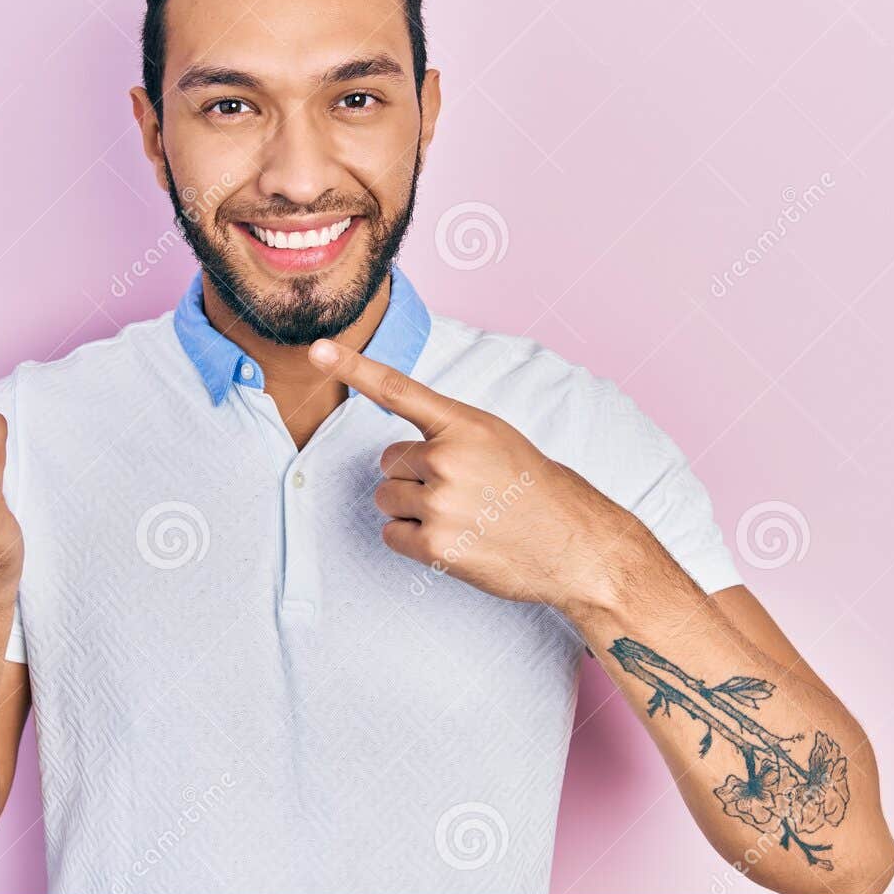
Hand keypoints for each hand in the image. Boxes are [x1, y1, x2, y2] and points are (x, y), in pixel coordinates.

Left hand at [308, 339, 653, 614]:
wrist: (574, 543)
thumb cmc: (535, 490)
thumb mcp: (498, 441)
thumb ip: (449, 435)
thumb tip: (399, 454)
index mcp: (465, 424)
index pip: (398, 390)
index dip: (354, 367)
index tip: (318, 350)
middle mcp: (447, 458)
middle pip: (388, 461)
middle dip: (413, 476)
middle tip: (460, 492)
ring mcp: (439, 502)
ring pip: (388, 498)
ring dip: (412, 509)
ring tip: (460, 515)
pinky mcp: (434, 544)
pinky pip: (392, 534)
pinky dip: (414, 541)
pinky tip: (453, 540)